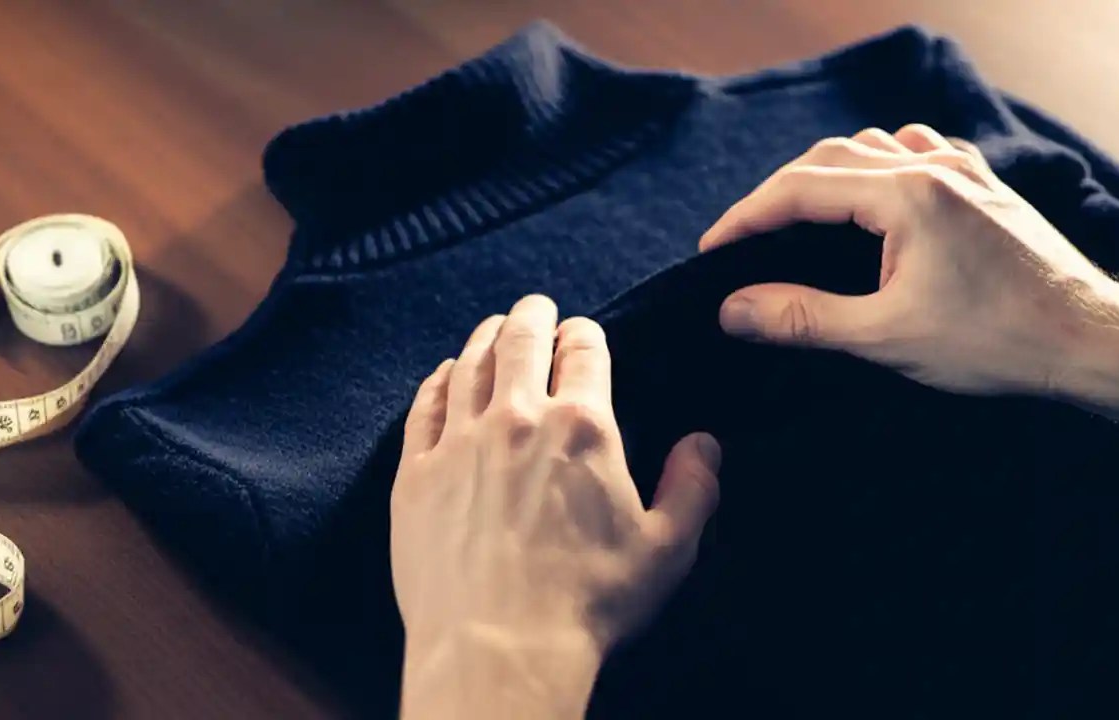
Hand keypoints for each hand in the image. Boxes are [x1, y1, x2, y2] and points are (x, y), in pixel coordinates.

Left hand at [392, 294, 720, 718]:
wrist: (499, 648)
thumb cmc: (588, 604)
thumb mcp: (666, 550)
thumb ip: (692, 489)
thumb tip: (703, 445)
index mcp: (582, 427)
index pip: (584, 350)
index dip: (586, 334)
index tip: (583, 335)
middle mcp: (516, 418)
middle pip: (520, 339)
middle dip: (532, 315)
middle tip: (536, 307)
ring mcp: (458, 442)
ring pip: (469, 364)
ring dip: (484, 338)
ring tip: (493, 328)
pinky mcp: (415, 473)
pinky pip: (423, 407)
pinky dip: (437, 381)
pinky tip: (445, 374)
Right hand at [700, 123, 1118, 396]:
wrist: (1090, 340)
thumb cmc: (997, 341)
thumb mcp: (886, 337)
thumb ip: (803, 318)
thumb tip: (733, 309)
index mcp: (904, 195)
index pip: (799, 188)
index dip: (745, 217)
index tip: (711, 249)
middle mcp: (932, 167)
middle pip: (828, 159)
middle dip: (777, 196)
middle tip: (744, 240)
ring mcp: (963, 171)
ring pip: (872, 147)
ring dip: (825, 175)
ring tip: (797, 219)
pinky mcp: (984, 187)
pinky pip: (917, 150)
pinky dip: (878, 165)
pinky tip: (874, 196)